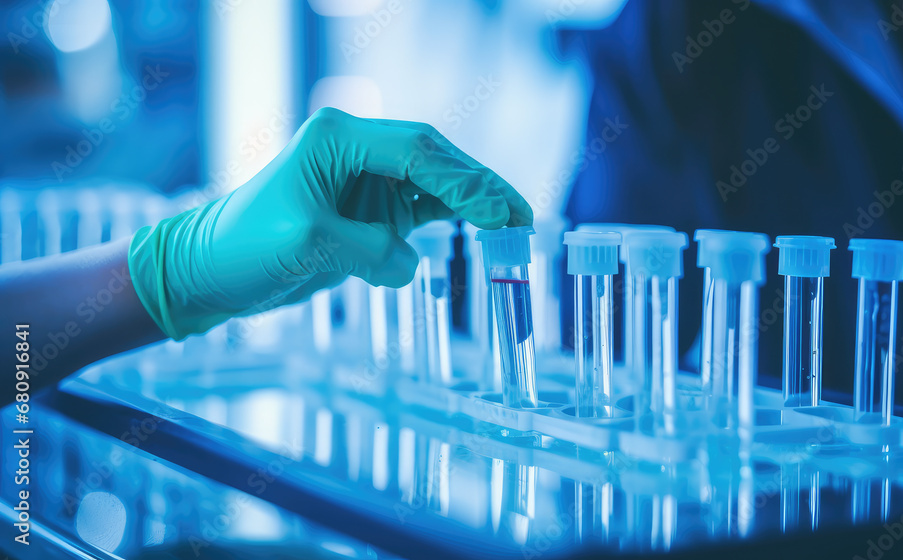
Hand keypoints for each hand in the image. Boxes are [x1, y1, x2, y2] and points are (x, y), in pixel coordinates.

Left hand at [129, 107, 532, 339]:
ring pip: (434, 182)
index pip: (417, 152)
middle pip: (434, 160)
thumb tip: (411, 262)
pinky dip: (452, 219)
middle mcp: (357, 151)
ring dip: (473, 201)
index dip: (464, 181)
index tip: (502, 211)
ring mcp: (364, 180)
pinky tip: (481, 231)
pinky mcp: (368, 210)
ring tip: (515, 224)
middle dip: (480, 186)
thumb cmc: (244, 248)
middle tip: (523, 216)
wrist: (210, 270)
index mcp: (338, 140)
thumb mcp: (306, 245)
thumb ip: (368, 250)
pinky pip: (421, 208)